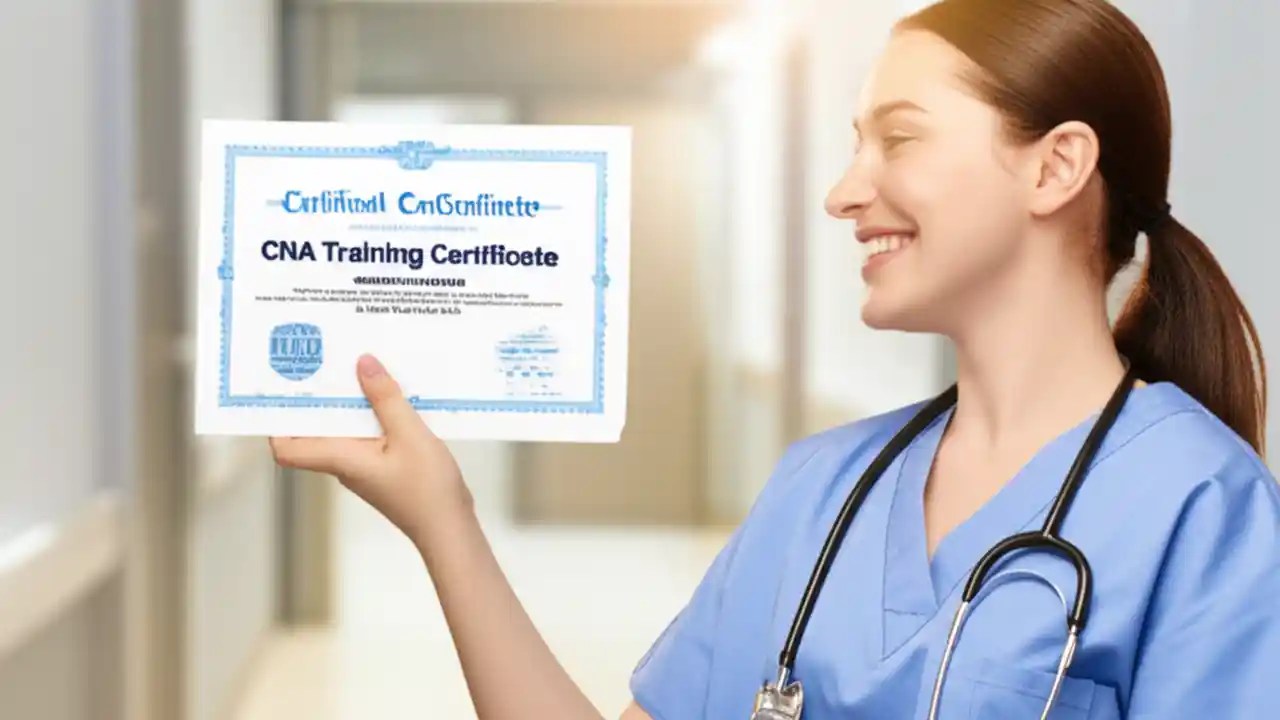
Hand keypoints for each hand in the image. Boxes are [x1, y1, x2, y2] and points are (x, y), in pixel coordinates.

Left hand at [269, 354, 472, 541]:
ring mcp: (363, 466)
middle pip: (316, 430)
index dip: (278, 422)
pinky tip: (391, 397)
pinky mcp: (382, 466)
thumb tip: (363, 364)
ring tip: (361, 370)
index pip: (288, 449)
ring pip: (345, 430)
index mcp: (341, 458)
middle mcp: (345, 463)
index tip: (283, 391)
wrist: (449, 527)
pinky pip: (367, 435)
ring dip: (350, 403)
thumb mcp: (410, 435)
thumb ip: (386, 399)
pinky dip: (373, 414)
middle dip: (320, 398)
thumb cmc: (427, 491)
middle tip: (324, 364)